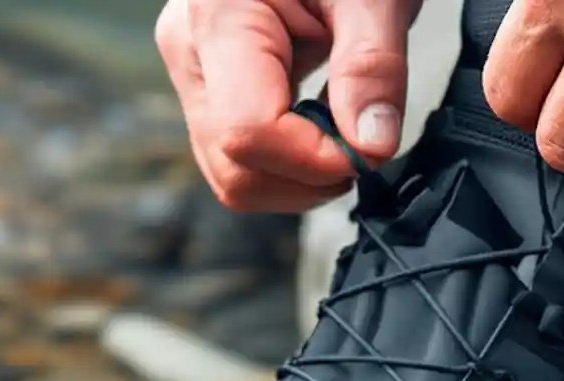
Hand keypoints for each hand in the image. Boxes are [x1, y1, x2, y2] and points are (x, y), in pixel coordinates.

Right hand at [156, 0, 421, 211]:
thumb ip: (373, 66)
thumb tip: (371, 145)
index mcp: (219, 14)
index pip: (248, 132)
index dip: (314, 160)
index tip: (369, 148)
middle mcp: (190, 51)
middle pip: (235, 167)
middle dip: (309, 178)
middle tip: (364, 142)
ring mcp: (194, 75)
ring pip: (232, 177)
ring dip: (299, 180)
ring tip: (343, 131)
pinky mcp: (210, 92)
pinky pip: (238, 162)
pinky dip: (289, 167)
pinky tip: (321, 128)